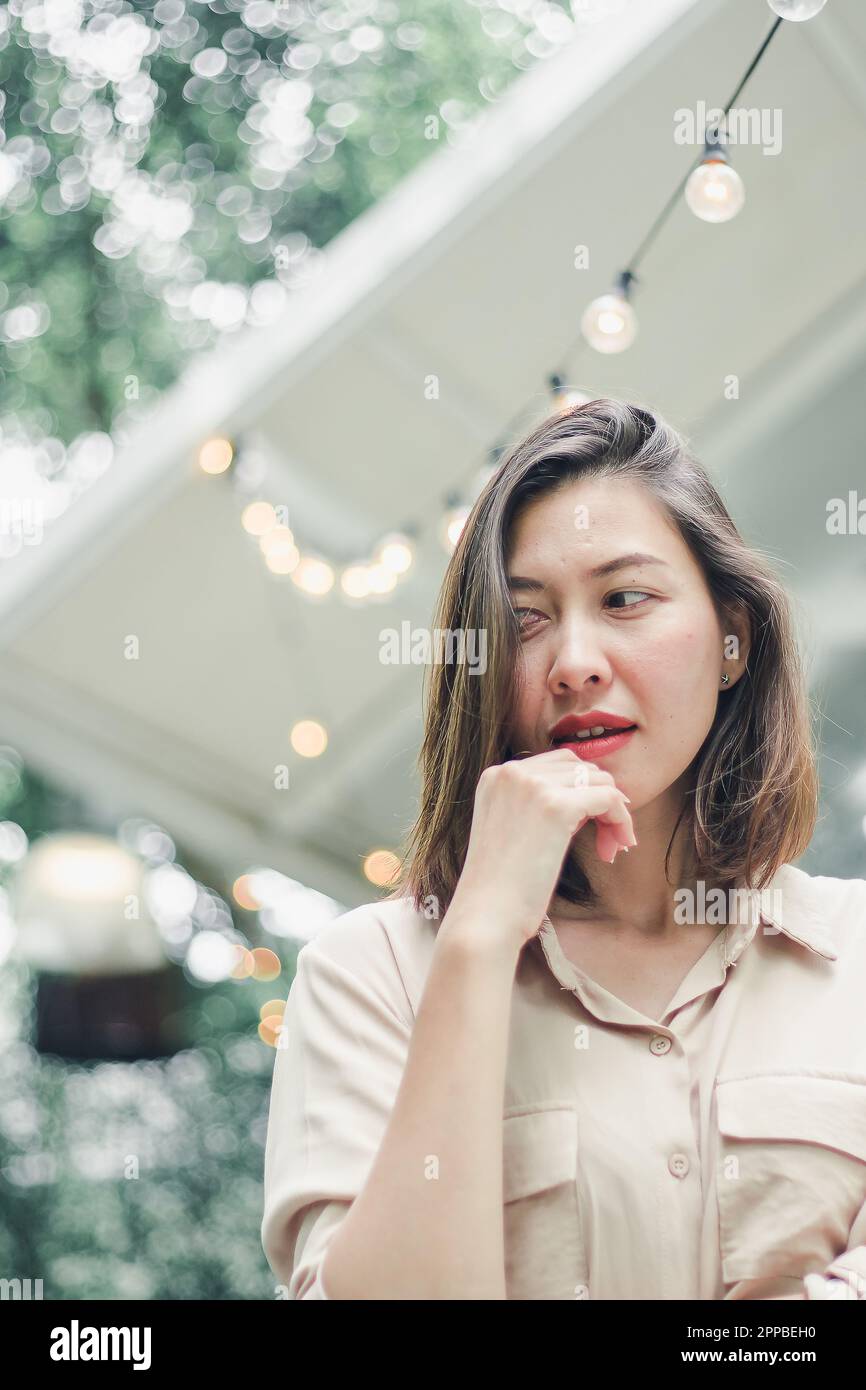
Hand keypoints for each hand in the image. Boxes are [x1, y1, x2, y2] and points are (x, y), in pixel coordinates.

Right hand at [448, 748, 635, 948]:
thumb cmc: (500, 887)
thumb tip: (586, 797)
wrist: (486, 916)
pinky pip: (609, 797)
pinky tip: (615, 847)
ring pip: (600, 780)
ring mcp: (533, 786)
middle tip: (606, 838)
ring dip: (614, 811)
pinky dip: (621, 820)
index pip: (556, 764)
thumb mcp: (510, 829)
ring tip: (611, 846)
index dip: (581, 791)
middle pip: (580, 767)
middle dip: (599, 797)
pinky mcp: (556, 807)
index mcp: (496, 776)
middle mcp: (512, 772)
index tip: (590, 826)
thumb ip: (535, 805)